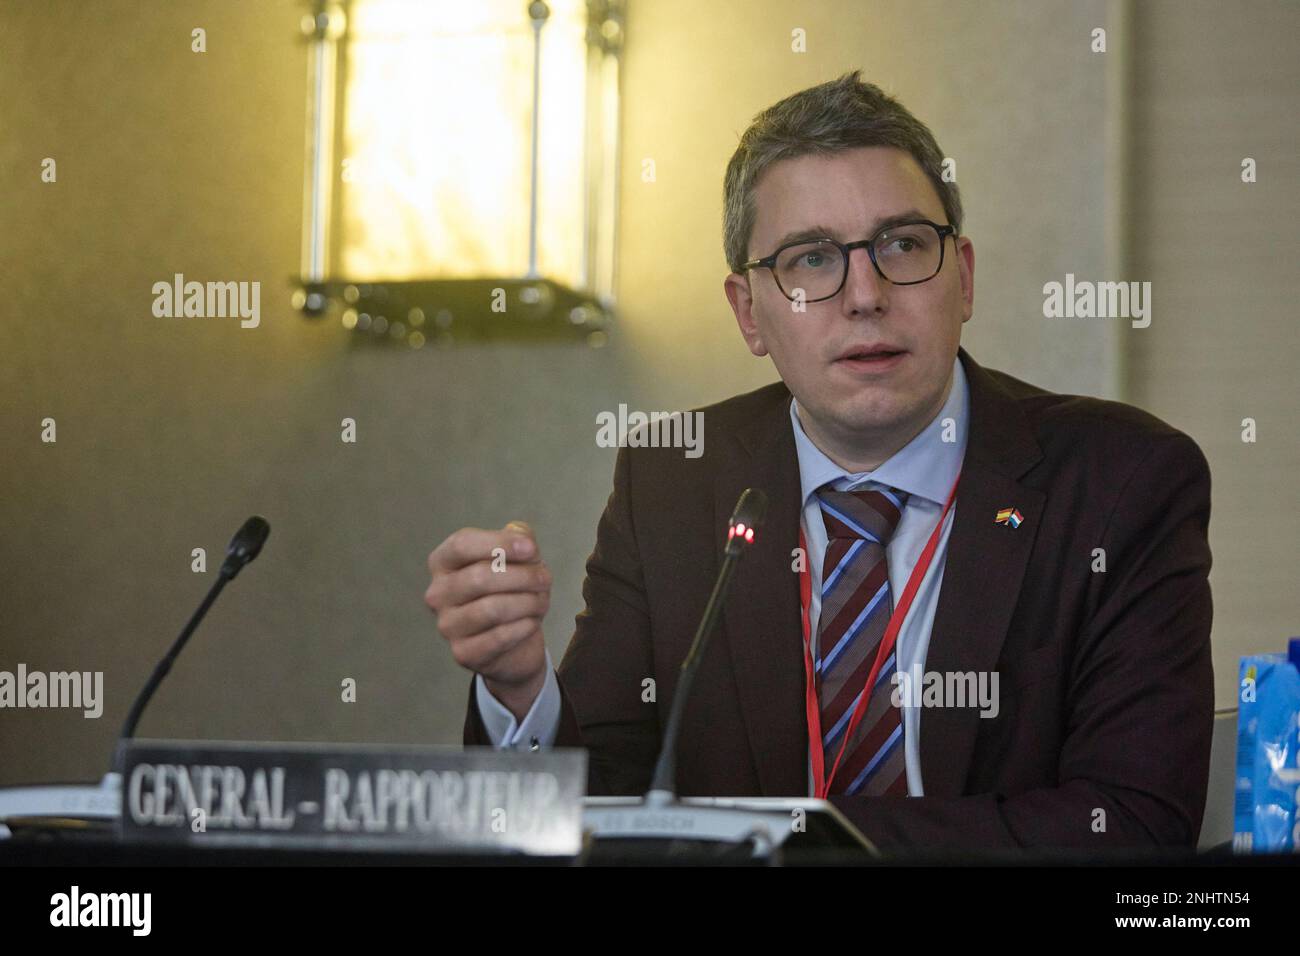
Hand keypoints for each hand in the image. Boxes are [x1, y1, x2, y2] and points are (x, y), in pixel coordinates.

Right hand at [425, 521, 551, 719]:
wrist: (513, 643)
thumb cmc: (511, 590)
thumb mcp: (517, 558)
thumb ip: (519, 537)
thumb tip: (521, 535)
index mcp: (443, 562)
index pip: (461, 544)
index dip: (498, 544)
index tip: (532, 549)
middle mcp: (437, 593)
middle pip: (479, 577)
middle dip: (522, 576)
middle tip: (546, 579)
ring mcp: (446, 625)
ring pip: (491, 609)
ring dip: (527, 602)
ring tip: (542, 601)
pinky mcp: (462, 653)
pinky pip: (499, 637)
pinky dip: (524, 627)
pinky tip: (532, 622)